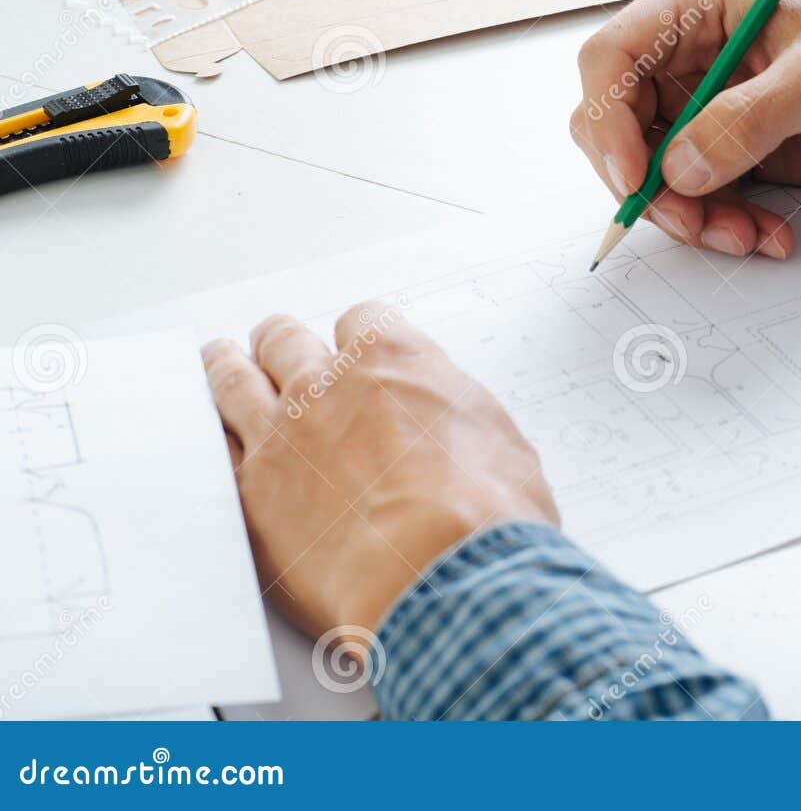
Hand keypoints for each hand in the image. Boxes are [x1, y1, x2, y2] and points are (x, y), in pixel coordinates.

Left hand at [202, 303, 556, 645]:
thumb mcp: (502, 444)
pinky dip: (209, 438)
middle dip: (281, 341)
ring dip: (225, 366)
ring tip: (217, 360)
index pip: (363, 321)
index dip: (361, 338)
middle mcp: (328, 385)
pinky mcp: (248, 493)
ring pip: (233, 380)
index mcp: (395, 360)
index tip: (358, 350)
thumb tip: (455, 427)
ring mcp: (280, 436)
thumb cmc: (484, 512)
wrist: (436, 572)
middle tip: (274, 343)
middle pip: (286, 340)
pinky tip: (205, 436)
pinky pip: (211, 449)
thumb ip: (460, 420)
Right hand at [571, 0, 800, 257]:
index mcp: (698, 5)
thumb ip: (751, 119)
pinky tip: (766, 233)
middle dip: (648, 184)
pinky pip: (693, 198)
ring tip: (746, 235)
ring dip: (689, 216)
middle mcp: (689, 52)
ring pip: (651, 173)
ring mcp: (705, 103)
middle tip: (696, 224)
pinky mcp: (728, 148)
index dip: (608, 121)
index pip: (610, 57)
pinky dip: (719, 225)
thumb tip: (680, 170)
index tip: (636, 179)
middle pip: (617, 126)